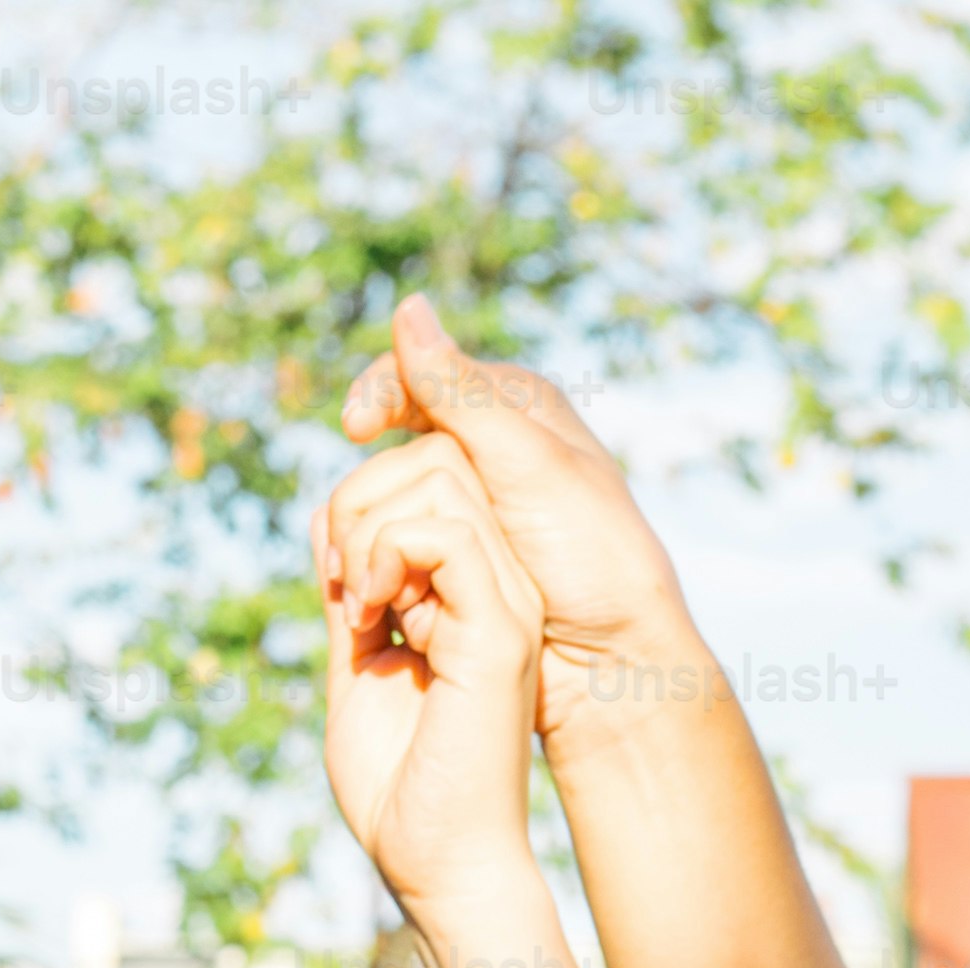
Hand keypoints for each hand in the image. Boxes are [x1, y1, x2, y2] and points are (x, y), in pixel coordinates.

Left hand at [312, 428, 551, 927]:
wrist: (436, 864)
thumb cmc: (399, 789)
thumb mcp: (356, 666)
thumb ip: (348, 594)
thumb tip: (330, 512)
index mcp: (471, 591)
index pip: (425, 476)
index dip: (361, 504)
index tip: (334, 586)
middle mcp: (497, 585)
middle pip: (433, 457)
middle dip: (358, 500)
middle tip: (338, 590)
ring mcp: (505, 601)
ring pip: (440, 475)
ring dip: (367, 528)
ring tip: (354, 608)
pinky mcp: (499, 628)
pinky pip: (446, 531)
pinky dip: (385, 553)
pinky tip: (367, 618)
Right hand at [332, 297, 705, 747]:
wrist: (613, 659)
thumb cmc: (588, 554)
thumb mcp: (524, 462)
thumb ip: (459, 392)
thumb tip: (406, 304)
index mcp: (515, 407)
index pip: (421, 374)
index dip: (380, 394)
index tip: (356, 429)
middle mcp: (492, 451)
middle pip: (396, 442)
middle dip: (375, 480)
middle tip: (357, 516)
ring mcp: (473, 510)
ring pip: (390, 501)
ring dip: (374, 532)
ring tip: (373, 565)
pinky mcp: (461, 561)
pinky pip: (400, 550)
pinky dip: (386, 566)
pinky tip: (385, 592)